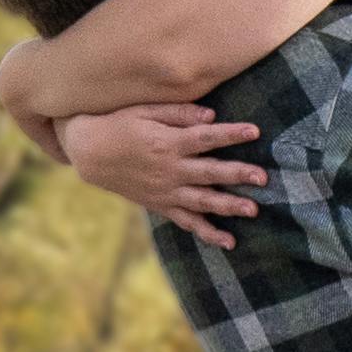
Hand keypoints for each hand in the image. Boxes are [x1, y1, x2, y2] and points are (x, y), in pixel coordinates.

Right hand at [58, 100, 263, 233]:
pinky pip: (186, 221)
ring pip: (202, 201)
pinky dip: (206, 232)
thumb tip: (211, 115)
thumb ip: (178, 112)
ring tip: (253, 210)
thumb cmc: (118, 124)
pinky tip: (228, 241)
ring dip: (228, 206)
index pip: (205, 137)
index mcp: (167, 142)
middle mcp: (168, 169)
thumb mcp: (144, 110)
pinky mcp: (160, 205)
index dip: (231, 134)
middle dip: (238, 175)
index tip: (255, 131)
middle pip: (209, 173)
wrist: (88, 152)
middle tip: (263, 178)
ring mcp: (165, 191)